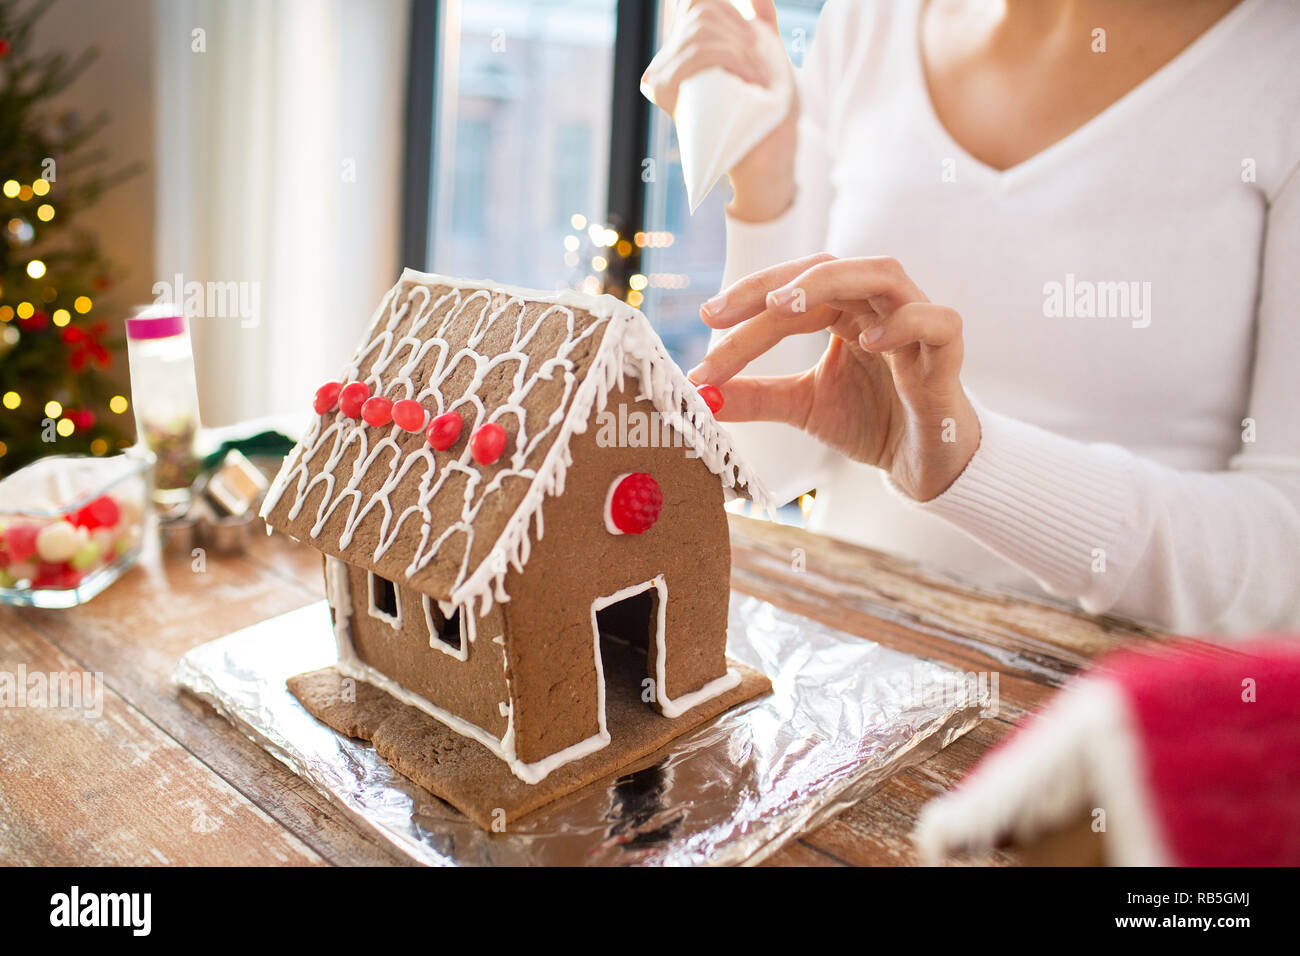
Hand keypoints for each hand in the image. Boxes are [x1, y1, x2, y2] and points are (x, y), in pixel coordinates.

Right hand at [641, 0, 797, 221]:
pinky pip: (694, 55)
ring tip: (760, 79)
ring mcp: (662, 76)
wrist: (764, 162)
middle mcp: (668, 61)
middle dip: (739, 32)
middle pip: (701, 13)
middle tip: (763, 64)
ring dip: (738, 50)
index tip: (755, 37)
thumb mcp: (769, 62)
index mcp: (688, 50)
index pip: (696, 4)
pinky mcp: (664, 92)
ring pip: (699, 33)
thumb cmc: (769, 117)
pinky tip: (749, 78)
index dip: (725, 8)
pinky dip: (728, 59)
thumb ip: (762, 26)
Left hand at [690, 254, 980, 501]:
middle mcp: (878, 303)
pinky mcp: (948, 350)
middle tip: (720, 314)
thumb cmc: (872, 421)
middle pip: (825, 271)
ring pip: (882, 274)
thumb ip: (756, 397)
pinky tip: (869, 342)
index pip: (791, 291)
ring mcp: (916, 320)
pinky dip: (905, 323)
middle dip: (770, 287)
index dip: (746, 301)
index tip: (705, 323)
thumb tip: (700, 395)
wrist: (924, 462)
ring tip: (782, 305)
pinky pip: (935, 321)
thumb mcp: (802, 406)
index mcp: (844, 309)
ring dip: (830, 282)